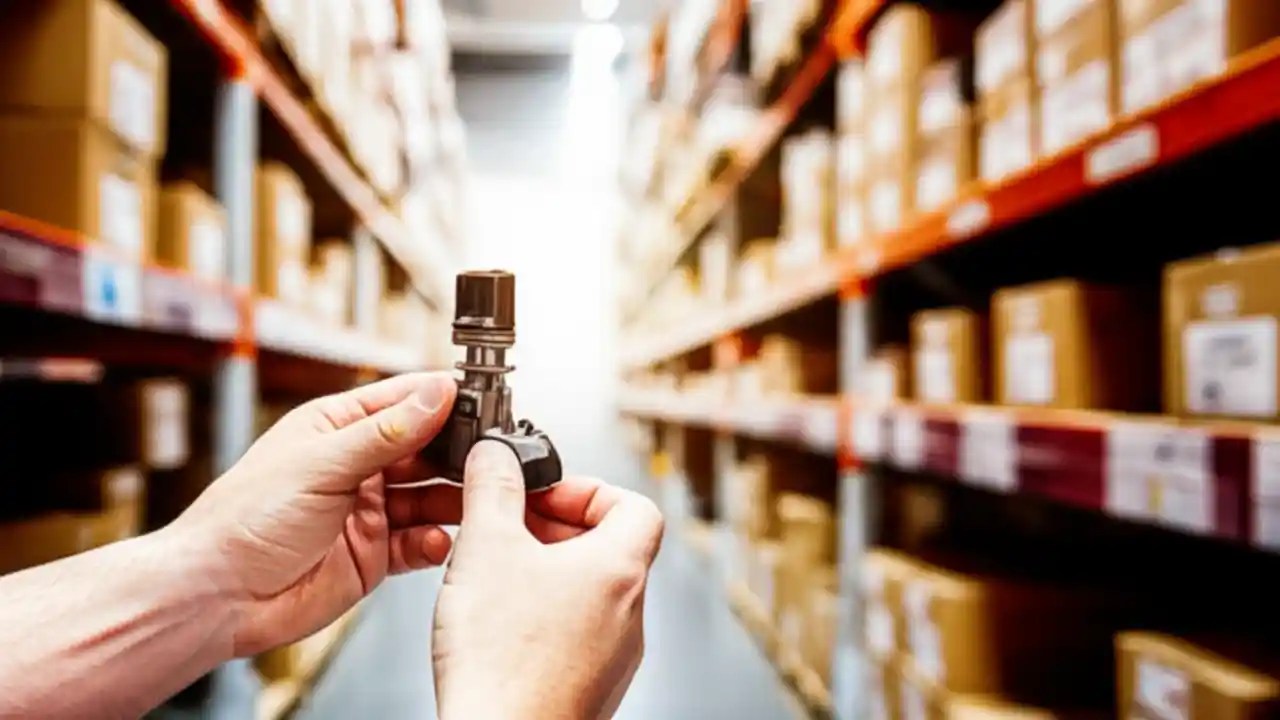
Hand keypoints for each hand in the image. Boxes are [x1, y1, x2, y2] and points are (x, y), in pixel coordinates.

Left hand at [174, 372, 463, 655]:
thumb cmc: (244, 521)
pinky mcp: (374, 555)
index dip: (445, 400)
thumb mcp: (322, 464)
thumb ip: (386, 433)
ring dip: (457, 500)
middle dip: (462, 455)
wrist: (218, 596)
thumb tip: (436, 395)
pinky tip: (438, 541)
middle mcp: (358, 466)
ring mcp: (369, 511)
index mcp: (339, 427)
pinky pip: (420, 543)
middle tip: (495, 460)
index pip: (406, 401)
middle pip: (429, 450)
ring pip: (432, 498)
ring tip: (478, 503)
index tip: (486, 403)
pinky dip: (436, 542)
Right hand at [432, 442, 664, 719]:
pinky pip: (575, 634)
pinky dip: (542, 618)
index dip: (589, 491)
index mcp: (619, 570)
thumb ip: (492, 488)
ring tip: (496, 579)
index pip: (636, 506)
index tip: (544, 496)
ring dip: (545, 574)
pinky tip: (499, 628)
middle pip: (608, 548)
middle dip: (554, 530)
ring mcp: (613, 656)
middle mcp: (628, 614)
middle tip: (510, 531)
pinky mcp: (590, 687)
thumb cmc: (503, 664)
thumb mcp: (485, 548)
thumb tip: (496, 453)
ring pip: (588, 593)